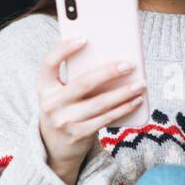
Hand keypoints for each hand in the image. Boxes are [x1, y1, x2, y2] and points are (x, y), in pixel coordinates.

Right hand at [36, 39, 144, 184]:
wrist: (54, 146)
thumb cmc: (64, 108)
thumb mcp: (59, 92)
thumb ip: (74, 76)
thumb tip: (110, 58)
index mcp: (44, 87)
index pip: (49, 63)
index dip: (64, 49)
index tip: (85, 39)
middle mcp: (50, 104)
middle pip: (83, 83)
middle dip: (109, 72)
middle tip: (129, 64)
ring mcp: (64, 121)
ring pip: (100, 103)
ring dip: (124, 93)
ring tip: (141, 84)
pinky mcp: (79, 134)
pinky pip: (106, 118)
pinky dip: (123, 108)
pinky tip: (135, 100)